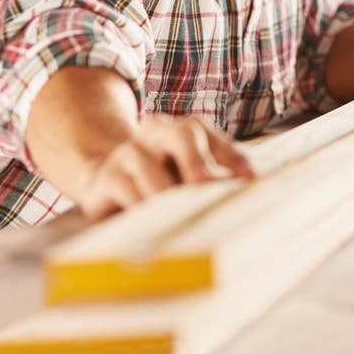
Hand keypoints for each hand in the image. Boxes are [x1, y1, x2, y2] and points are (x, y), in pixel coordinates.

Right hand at [77, 113, 253, 219]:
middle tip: (206, 184)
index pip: (209, 135)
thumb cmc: (158, 181)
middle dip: (197, 159)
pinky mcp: (106, 176)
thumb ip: (210, 180)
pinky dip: (139, 206)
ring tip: (177, 214)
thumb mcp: (185, 177)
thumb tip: (243, 193)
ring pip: (150, 166)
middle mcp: (157, 132)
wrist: (104, 183)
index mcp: (183, 130)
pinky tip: (149, 223)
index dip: (231, 155)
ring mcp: (129, 151)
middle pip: (183, 134)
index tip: (249, 177)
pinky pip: (125, 189)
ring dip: (165, 192)